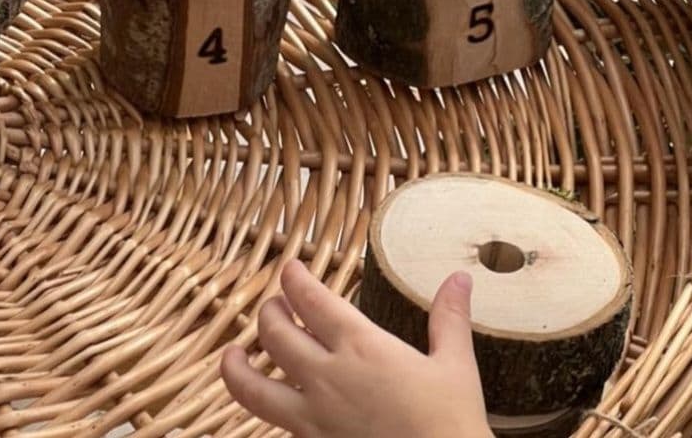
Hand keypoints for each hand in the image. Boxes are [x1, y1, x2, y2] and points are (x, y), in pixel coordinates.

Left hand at [221, 259, 492, 437]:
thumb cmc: (450, 426)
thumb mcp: (455, 367)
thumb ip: (449, 319)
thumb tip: (459, 279)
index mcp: (360, 346)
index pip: (311, 298)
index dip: (293, 278)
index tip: (289, 268)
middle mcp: (327, 376)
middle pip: (274, 332)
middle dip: (269, 312)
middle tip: (274, 305)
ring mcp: (313, 416)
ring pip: (253, 387)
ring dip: (237, 367)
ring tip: (232, 355)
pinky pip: (271, 425)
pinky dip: (259, 410)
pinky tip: (264, 405)